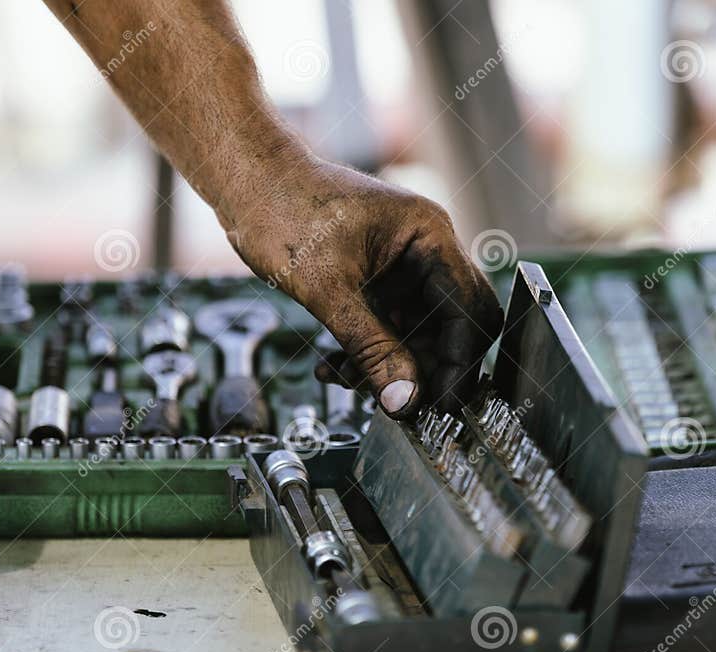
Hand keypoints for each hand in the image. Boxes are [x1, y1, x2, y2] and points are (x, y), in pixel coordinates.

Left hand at [221, 153, 503, 417]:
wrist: (247, 183)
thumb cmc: (282, 209)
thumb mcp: (326, 289)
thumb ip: (369, 346)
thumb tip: (404, 399)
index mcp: (428, 234)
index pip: (468, 308)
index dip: (459, 362)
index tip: (440, 404)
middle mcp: (426, 248)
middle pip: (456, 322)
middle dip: (430, 367)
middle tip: (405, 404)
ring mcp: (405, 265)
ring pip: (421, 332)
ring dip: (391, 364)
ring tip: (347, 380)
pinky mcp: (381, 280)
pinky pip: (391, 327)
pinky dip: (369, 352)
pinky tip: (336, 367)